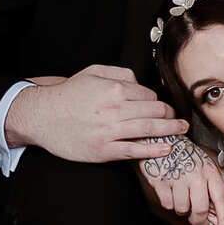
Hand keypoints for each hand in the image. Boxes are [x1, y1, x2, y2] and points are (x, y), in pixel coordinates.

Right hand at [4, 64, 186, 162]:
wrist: (42, 117)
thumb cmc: (68, 95)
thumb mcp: (92, 73)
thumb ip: (119, 73)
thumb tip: (140, 81)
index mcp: (114, 89)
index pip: (148, 94)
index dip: (157, 99)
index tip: (160, 105)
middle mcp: (115, 110)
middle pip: (155, 111)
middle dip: (170, 114)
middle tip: (179, 118)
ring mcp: (110, 132)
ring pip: (150, 129)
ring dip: (171, 129)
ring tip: (182, 129)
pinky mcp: (104, 150)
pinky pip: (135, 151)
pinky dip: (154, 150)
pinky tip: (167, 148)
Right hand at [138, 135, 223, 221]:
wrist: (162, 138)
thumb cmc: (188, 156)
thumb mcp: (208, 168)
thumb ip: (222, 188)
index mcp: (210, 173)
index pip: (222, 200)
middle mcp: (196, 175)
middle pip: (200, 210)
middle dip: (198, 219)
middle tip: (195, 216)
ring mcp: (178, 177)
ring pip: (182, 209)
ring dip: (181, 208)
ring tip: (180, 194)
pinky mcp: (160, 180)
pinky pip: (167, 204)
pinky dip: (168, 202)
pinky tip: (169, 189)